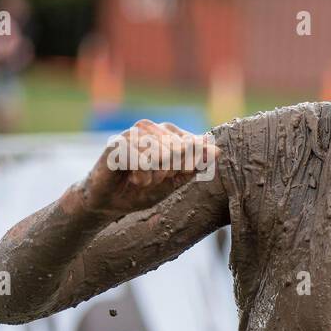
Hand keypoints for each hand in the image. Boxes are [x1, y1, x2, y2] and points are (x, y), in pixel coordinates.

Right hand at [84, 120, 216, 217]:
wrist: (111, 202)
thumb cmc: (143, 189)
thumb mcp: (175, 181)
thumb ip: (195, 165)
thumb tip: (218, 151)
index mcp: (167, 134)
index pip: (191, 144)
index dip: (186, 164)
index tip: (173, 174)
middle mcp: (151, 128)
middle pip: (177, 148)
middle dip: (169, 171)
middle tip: (154, 179)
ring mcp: (132, 134)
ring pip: (159, 153)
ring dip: (155, 173)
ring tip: (143, 180)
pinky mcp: (116, 143)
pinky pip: (140, 158)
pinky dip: (142, 174)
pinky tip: (134, 178)